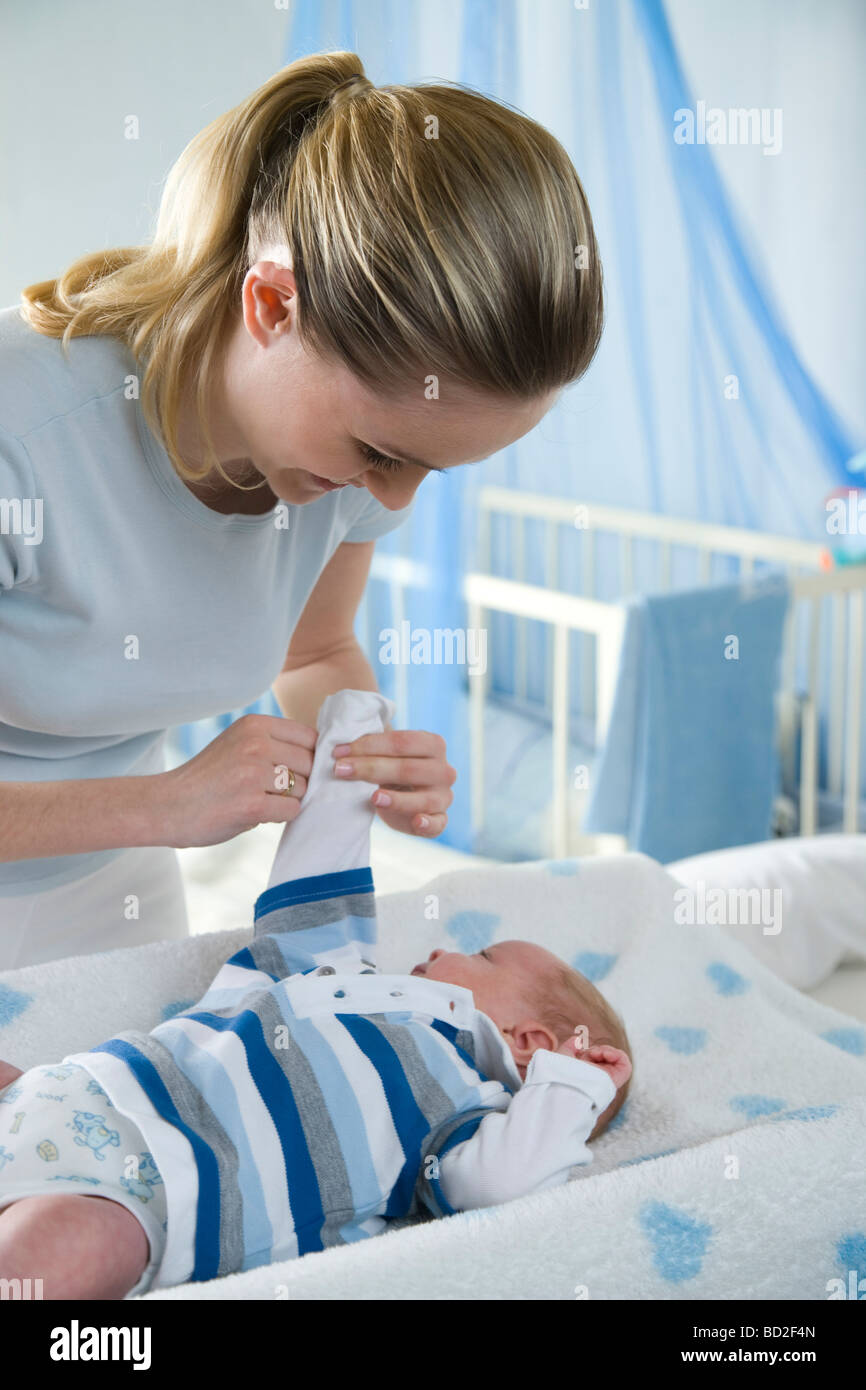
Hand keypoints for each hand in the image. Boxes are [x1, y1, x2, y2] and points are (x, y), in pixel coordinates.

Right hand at [155, 714, 317, 847]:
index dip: (307, 759)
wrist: (166, 806)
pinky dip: (279, 817)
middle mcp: (256, 743)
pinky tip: (255, 814)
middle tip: (270, 791)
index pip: (310, 737)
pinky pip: (291, 811)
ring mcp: (254, 773)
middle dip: (298, 782)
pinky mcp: (252, 804)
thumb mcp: (238, 744)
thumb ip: (274, 744)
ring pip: (303, 789)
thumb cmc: (208, 779)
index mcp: (255, 725)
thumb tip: (323, 756)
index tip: (291, 771)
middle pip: (310, 765)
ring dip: (287, 800)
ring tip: (257, 800)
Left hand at [331, 728, 456, 836]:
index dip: (369, 745)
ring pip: (423, 799)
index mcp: (433, 745)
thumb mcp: (385, 753)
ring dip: (397, 799)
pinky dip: (428, 824)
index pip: (402, 742)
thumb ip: (370, 746)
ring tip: (374, 798)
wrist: (404, 796)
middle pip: (408, 769)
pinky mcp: (439, 820)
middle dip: (371, 768)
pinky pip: (437, 824)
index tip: (339, 752)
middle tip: (341, 770)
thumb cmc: (392, 768)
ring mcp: (443, 796)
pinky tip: (416, 821)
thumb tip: (336, 744)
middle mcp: (443, 770)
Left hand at [554, 1037, 631, 1088]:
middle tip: (588, 1053)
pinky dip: (618, 1055)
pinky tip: (605, 1054)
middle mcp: (598, 1079)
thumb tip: (578, 1040)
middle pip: (606, 1058)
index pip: (596, 1059)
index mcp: (587, 1075)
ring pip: (617, 1060)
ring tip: (596, 1053)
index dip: (590, 1051)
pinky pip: (626, 1067)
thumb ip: (569, 1047)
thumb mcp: (562, 1056)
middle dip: (597, 1050)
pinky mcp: (614, 1082)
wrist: (562, 1085)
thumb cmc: (559, 1074)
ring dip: (608, 1051)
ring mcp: (606, 1081)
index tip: (580, 1051)